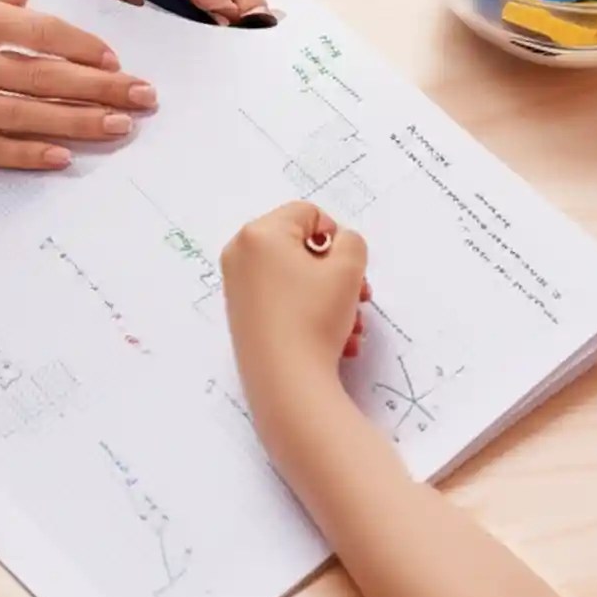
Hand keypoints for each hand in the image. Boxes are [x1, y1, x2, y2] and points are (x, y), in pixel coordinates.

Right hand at [0, 0, 155, 168]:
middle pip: (45, 77)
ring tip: (119, 128)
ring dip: (78, 123)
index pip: (41, 34)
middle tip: (144, 98)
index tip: (114, 61)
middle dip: (102, 88)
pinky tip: (61, 159)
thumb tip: (25, 1)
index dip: (84, 48)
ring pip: (25, 116)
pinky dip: (26, 155)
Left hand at [222, 202, 369, 386]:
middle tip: (359, 297)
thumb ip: (352, 242)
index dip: (337, 238)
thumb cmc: (314, 316)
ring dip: (332, 299)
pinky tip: (336, 341)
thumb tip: (337, 245)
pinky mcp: (243, 317)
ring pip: (298, 280)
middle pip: (302, 249)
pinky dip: (311, 315)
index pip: (309, 214)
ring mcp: (238, 289)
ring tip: (351, 326)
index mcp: (258, 233)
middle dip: (337, 274)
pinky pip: (285, 302)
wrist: (286, 382)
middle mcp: (240, 255)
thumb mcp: (348, 269)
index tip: (347, 269)